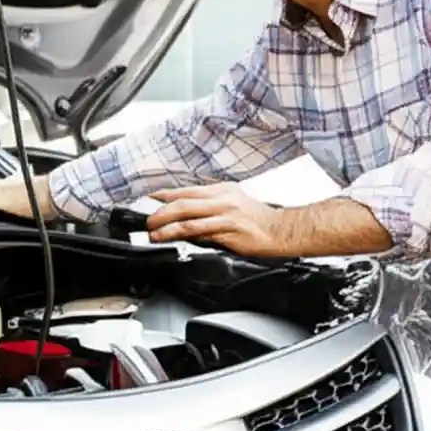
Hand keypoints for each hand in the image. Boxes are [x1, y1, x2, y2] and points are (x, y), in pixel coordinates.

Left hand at [146, 182, 285, 256]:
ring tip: (155, 233)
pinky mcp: (228, 232)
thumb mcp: (233, 201)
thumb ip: (210, 205)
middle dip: (161, 212)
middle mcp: (221, 200)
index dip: (166, 194)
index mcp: (221, 190)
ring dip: (167, 227)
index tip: (150, 198)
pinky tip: (175, 240)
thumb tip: (187, 212)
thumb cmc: (258, 218)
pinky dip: (184, 236)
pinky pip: (201, 233)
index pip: (187, 190)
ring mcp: (224, 215)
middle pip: (182, 203)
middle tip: (149, 220)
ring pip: (188, 219)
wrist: (282, 230)